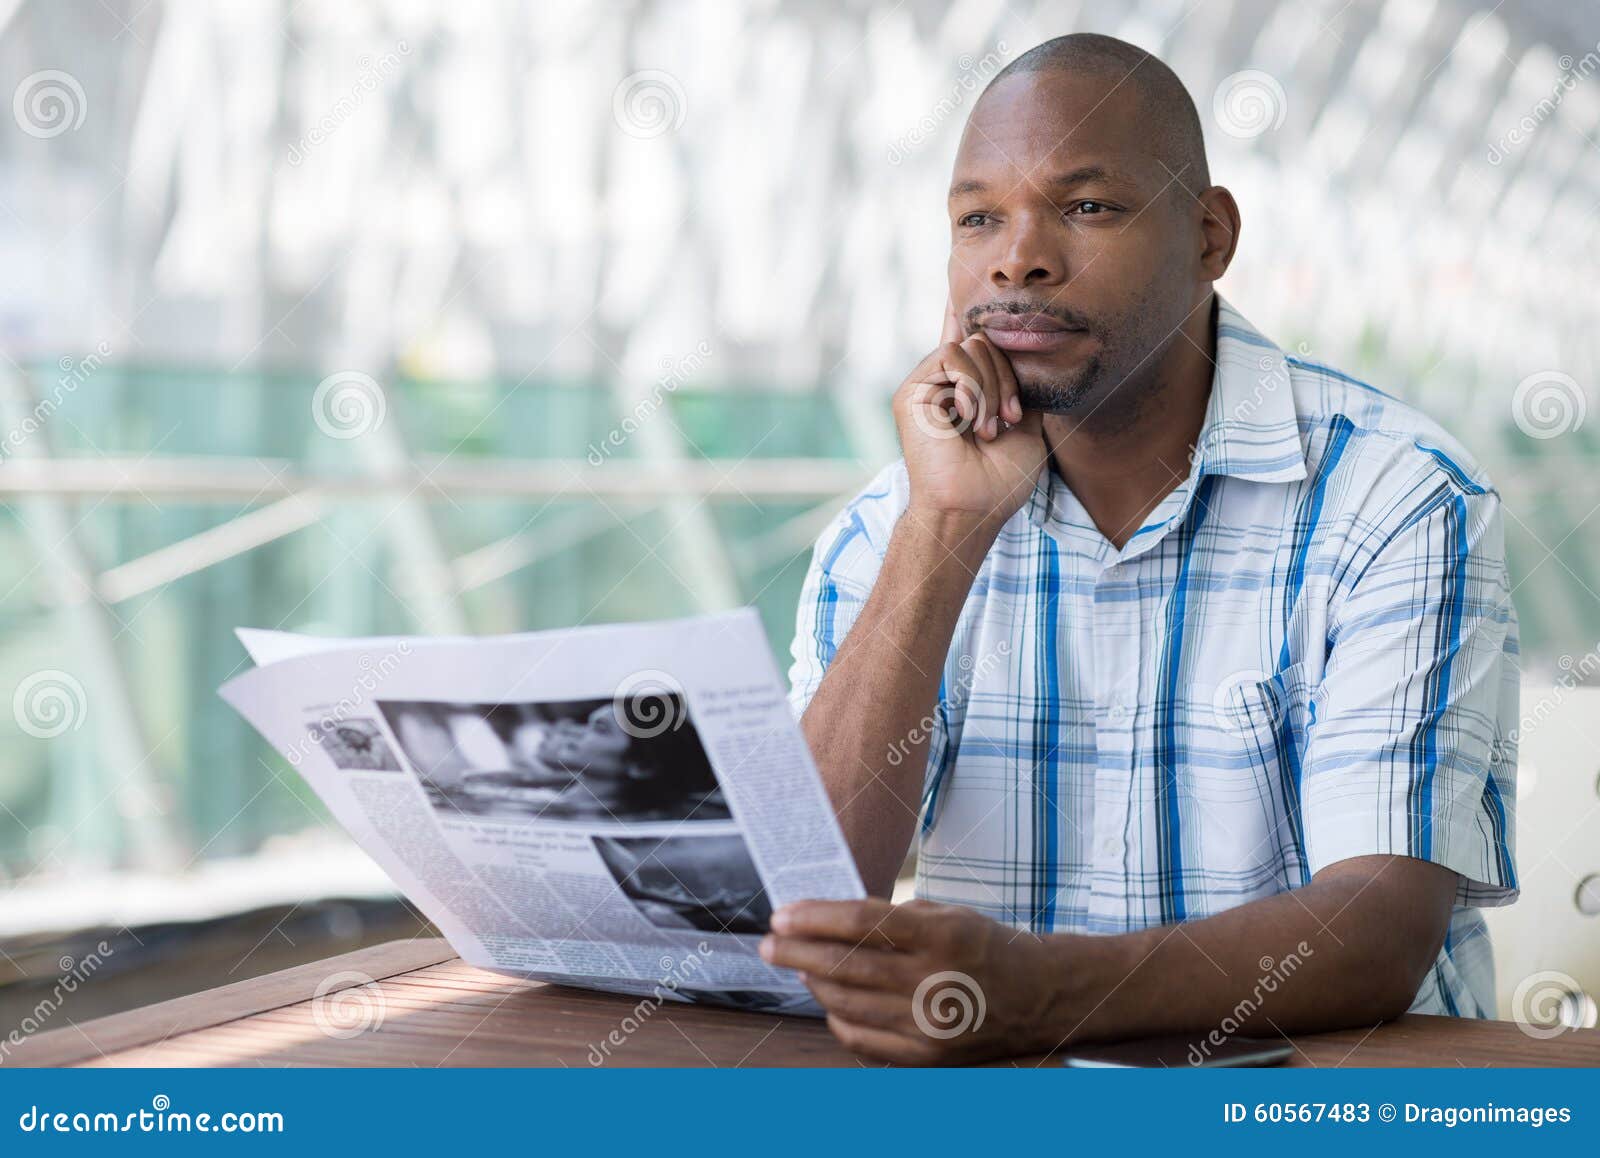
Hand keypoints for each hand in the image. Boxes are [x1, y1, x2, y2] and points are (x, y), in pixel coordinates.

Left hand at [760, 898, 1060, 1063]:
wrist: (1038, 996)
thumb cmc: (985, 946)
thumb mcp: (945, 914)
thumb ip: (889, 917)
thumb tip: (825, 920)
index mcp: (941, 935)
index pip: (860, 923)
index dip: (814, 917)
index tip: (782, 915)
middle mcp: (934, 982)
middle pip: (845, 966)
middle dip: (796, 952)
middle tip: (770, 942)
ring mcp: (929, 1025)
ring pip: (846, 1004)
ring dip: (811, 983)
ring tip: (796, 967)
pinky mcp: (926, 1057)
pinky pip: (861, 1038)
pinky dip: (836, 1017)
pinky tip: (827, 999)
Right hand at [892, 300, 1047, 528]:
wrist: (973, 508)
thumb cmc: (1000, 481)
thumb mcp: (1026, 425)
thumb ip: (1022, 385)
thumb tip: (1029, 350)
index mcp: (964, 391)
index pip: (963, 338)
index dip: (960, 307)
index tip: (958, 273)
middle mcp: (942, 384)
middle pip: (984, 340)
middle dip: (1007, 378)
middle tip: (1010, 421)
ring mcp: (925, 386)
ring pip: (971, 346)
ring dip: (993, 387)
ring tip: (991, 428)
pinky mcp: (912, 391)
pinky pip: (952, 356)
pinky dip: (973, 387)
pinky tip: (973, 422)